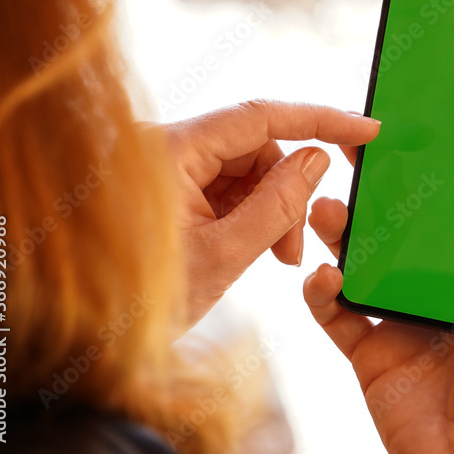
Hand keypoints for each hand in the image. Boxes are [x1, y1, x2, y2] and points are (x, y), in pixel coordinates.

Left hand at [163, 99, 380, 326]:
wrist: (88, 335)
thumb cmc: (143, 300)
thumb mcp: (224, 255)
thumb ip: (278, 204)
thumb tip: (316, 159)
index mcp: (168, 150)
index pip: (258, 117)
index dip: (318, 120)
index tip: (365, 129)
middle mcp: (163, 147)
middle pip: (253, 147)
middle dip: (286, 191)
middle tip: (294, 249)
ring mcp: (162, 167)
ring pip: (242, 169)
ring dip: (269, 208)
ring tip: (274, 257)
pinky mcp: (166, 188)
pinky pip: (222, 186)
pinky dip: (247, 214)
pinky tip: (252, 248)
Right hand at [305, 162, 453, 453]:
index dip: (440, 180)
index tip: (418, 136)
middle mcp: (442, 292)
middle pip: (404, 233)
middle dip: (379, 197)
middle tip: (356, 157)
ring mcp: (403, 320)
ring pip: (364, 264)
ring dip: (342, 235)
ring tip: (325, 209)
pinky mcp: (370, 352)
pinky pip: (337, 314)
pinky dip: (322, 293)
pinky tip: (323, 279)